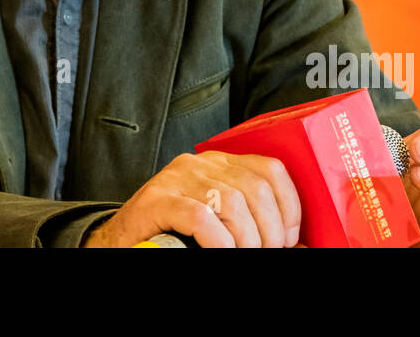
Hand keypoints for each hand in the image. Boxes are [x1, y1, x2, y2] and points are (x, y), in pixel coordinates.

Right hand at [82, 151, 301, 247]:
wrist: (122, 239)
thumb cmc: (173, 233)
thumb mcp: (218, 218)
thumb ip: (250, 222)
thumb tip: (297, 246)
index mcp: (219, 164)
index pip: (269, 169)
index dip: (289, 206)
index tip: (290, 237)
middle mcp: (199, 164)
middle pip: (255, 188)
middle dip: (270, 230)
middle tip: (265, 253)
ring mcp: (176, 179)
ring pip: (231, 202)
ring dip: (246, 239)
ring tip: (243, 255)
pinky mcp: (157, 200)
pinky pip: (199, 217)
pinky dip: (218, 241)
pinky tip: (221, 251)